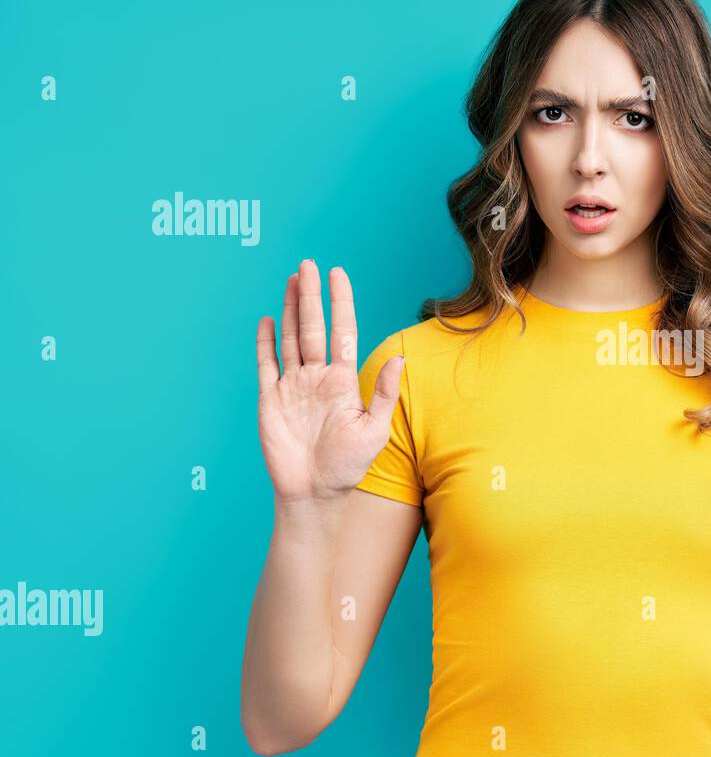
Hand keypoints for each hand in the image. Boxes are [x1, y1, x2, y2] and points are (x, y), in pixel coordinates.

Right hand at [255, 260, 404, 504]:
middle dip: (311, 296)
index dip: (340, 302)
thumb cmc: (349, 465)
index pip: (342, 331)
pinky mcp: (270, 399)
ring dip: (290, 309)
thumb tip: (399, 359)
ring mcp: (293, 386)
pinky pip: (266, 364)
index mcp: (343, 380)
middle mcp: (318, 377)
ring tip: (292, 280)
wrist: (315, 492)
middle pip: (313, 327)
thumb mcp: (374, 430)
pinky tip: (267, 320)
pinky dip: (265, 342)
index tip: (337, 274)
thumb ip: (384, 394)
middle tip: (308, 264)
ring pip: (290, 339)